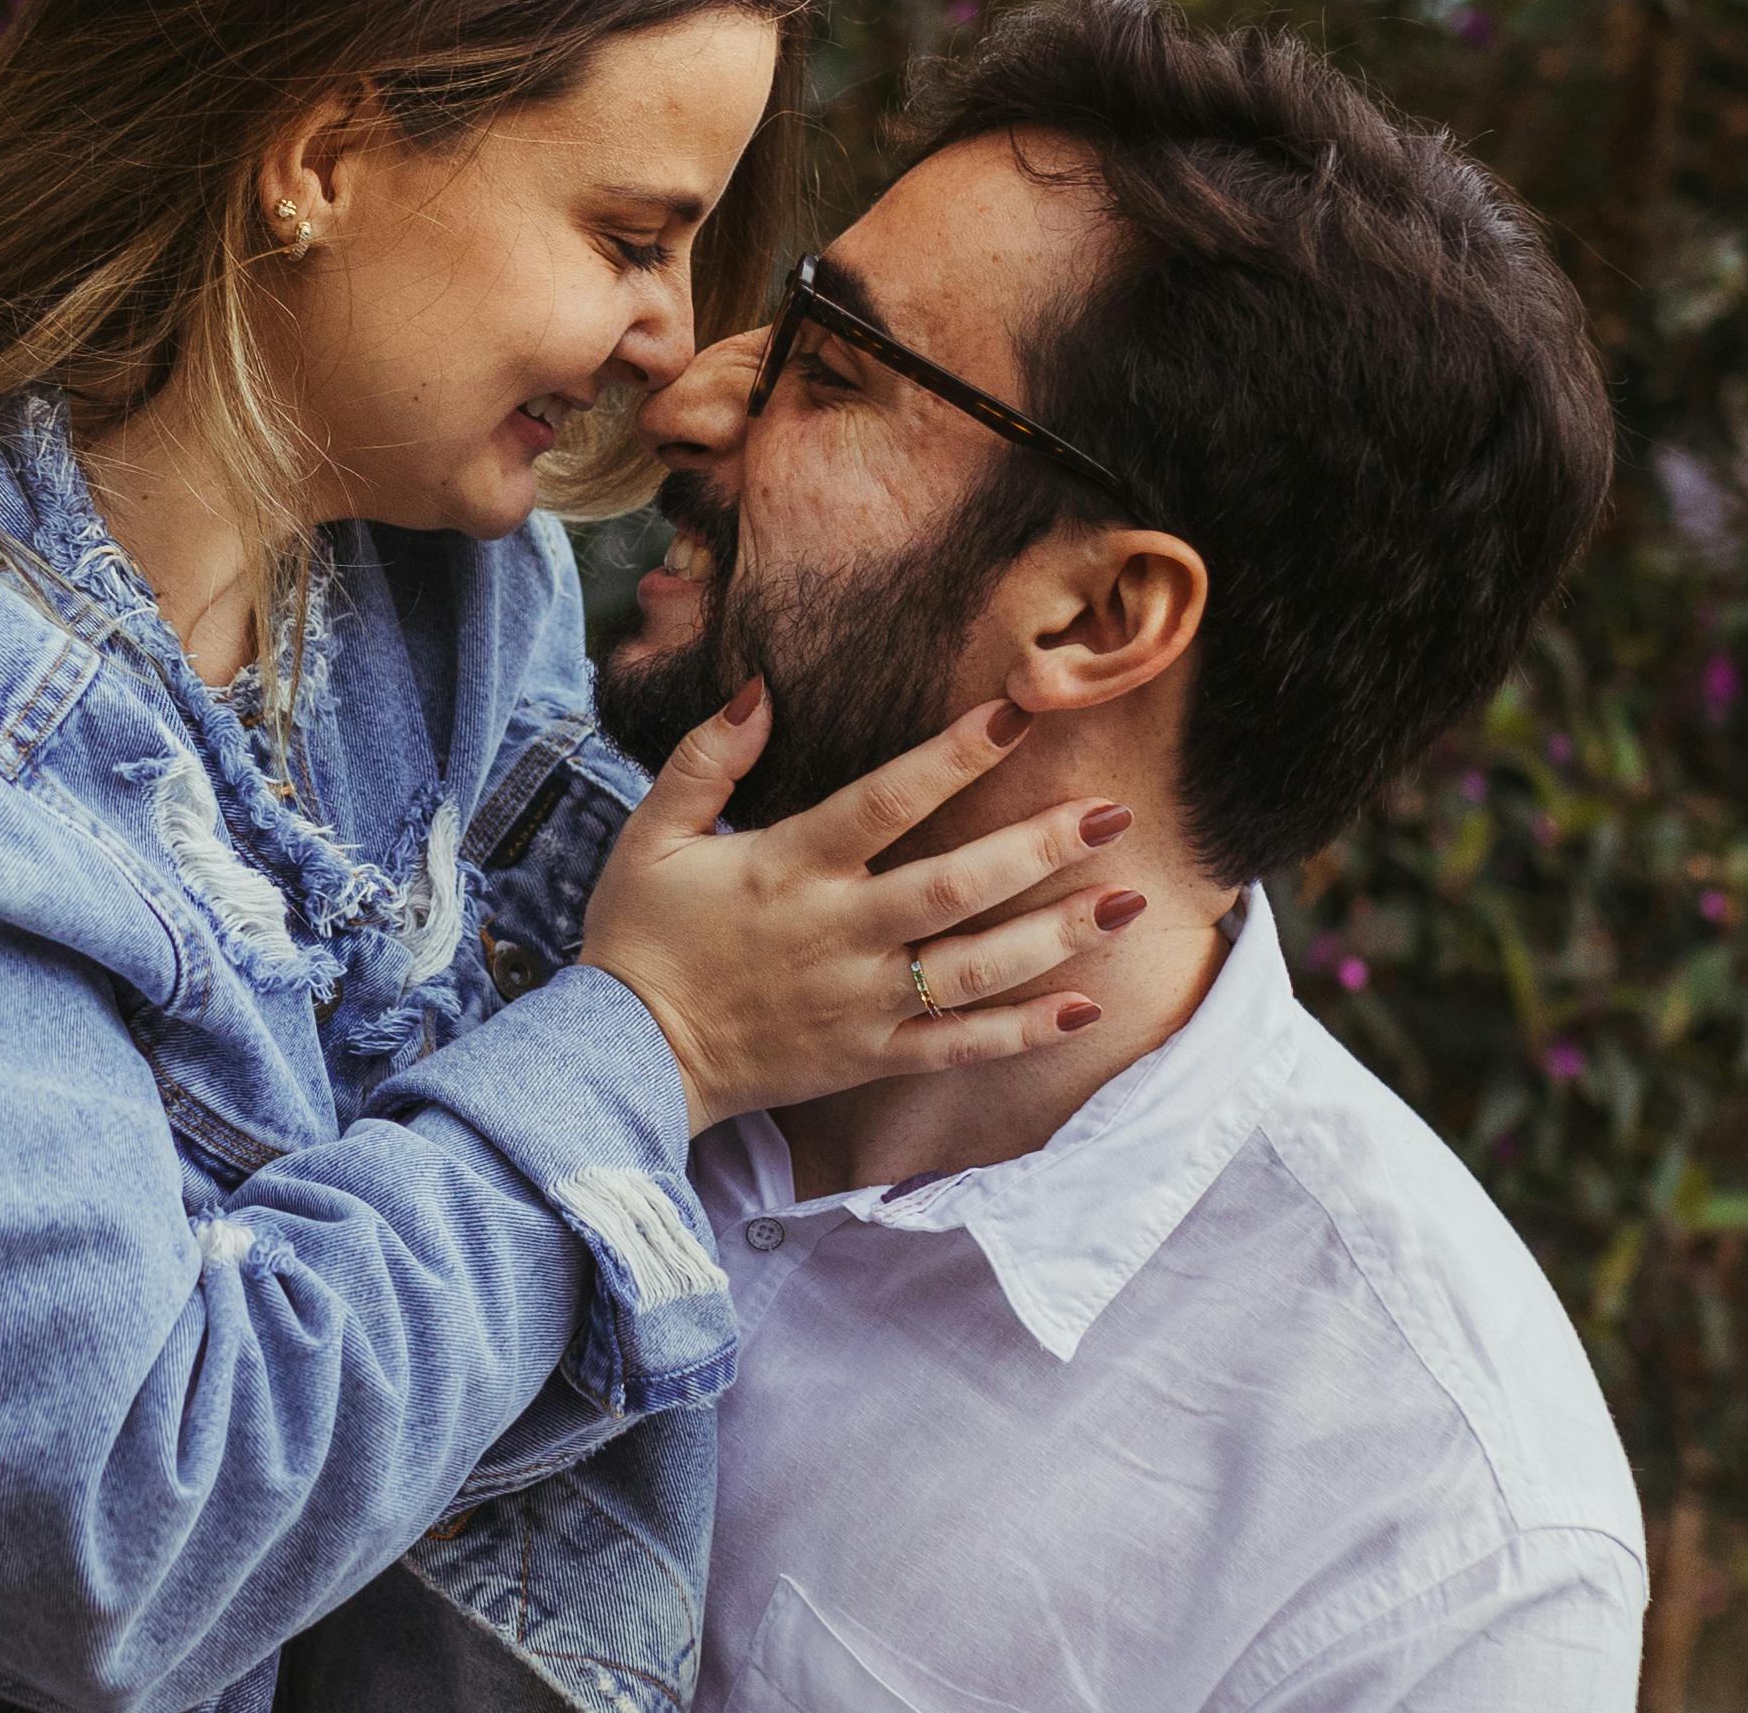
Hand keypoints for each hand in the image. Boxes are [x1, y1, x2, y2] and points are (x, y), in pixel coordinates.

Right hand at [579, 685, 1138, 1133]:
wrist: (623, 1054)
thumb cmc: (639, 934)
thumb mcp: (651, 831)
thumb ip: (707, 758)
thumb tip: (762, 688)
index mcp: (790, 868)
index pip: (886, 801)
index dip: (953, 757)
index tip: (1016, 716)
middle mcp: (838, 933)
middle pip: (956, 885)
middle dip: (1039, 848)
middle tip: (1113, 814)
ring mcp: (859, 1003)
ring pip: (974, 968)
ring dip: (1054, 935)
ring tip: (1124, 902)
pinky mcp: (867, 1059)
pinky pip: (956, 1047)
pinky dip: (1021, 1032)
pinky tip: (1082, 1007)